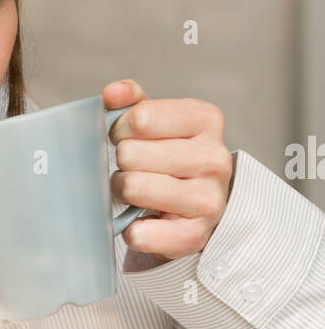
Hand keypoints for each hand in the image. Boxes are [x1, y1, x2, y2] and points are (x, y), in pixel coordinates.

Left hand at [104, 79, 234, 263]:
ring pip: (132, 187)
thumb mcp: (155, 123)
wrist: (194, 210)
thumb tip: (112, 93)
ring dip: (123, 192)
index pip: (139, 118)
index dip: (120, 130)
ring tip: (137, 192)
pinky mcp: (195, 236)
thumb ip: (132, 102)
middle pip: (130, 154)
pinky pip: (140, 233)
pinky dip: (131, 230)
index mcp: (206, 120)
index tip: (126, 138)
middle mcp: (215, 158)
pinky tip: (142, 222)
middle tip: (134, 170)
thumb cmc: (169, 159)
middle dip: (121, 163)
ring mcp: (209, 199)